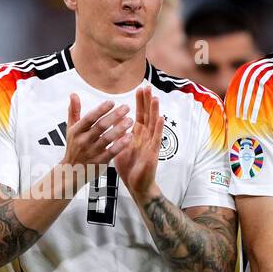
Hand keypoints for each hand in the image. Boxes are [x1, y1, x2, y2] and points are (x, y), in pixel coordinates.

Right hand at [61, 94, 131, 189]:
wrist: (71, 171)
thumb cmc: (73, 147)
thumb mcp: (70, 129)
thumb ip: (74, 111)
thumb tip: (74, 94)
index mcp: (77, 131)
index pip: (89, 118)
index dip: (101, 110)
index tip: (112, 102)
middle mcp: (83, 141)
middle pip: (100, 126)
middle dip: (114, 116)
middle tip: (126, 107)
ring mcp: (91, 152)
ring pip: (107, 138)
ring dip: (120, 128)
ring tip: (130, 120)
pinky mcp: (99, 162)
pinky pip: (112, 152)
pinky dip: (121, 144)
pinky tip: (129, 137)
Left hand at [116, 87, 162, 201]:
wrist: (136, 185)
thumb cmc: (130, 167)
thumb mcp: (120, 147)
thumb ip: (118, 134)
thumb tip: (111, 122)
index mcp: (137, 135)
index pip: (140, 115)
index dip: (140, 102)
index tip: (139, 89)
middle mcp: (145, 137)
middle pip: (147, 116)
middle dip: (147, 101)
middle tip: (147, 86)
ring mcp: (150, 144)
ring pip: (153, 124)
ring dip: (155, 111)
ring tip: (155, 97)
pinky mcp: (153, 153)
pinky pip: (156, 139)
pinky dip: (158, 129)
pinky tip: (160, 119)